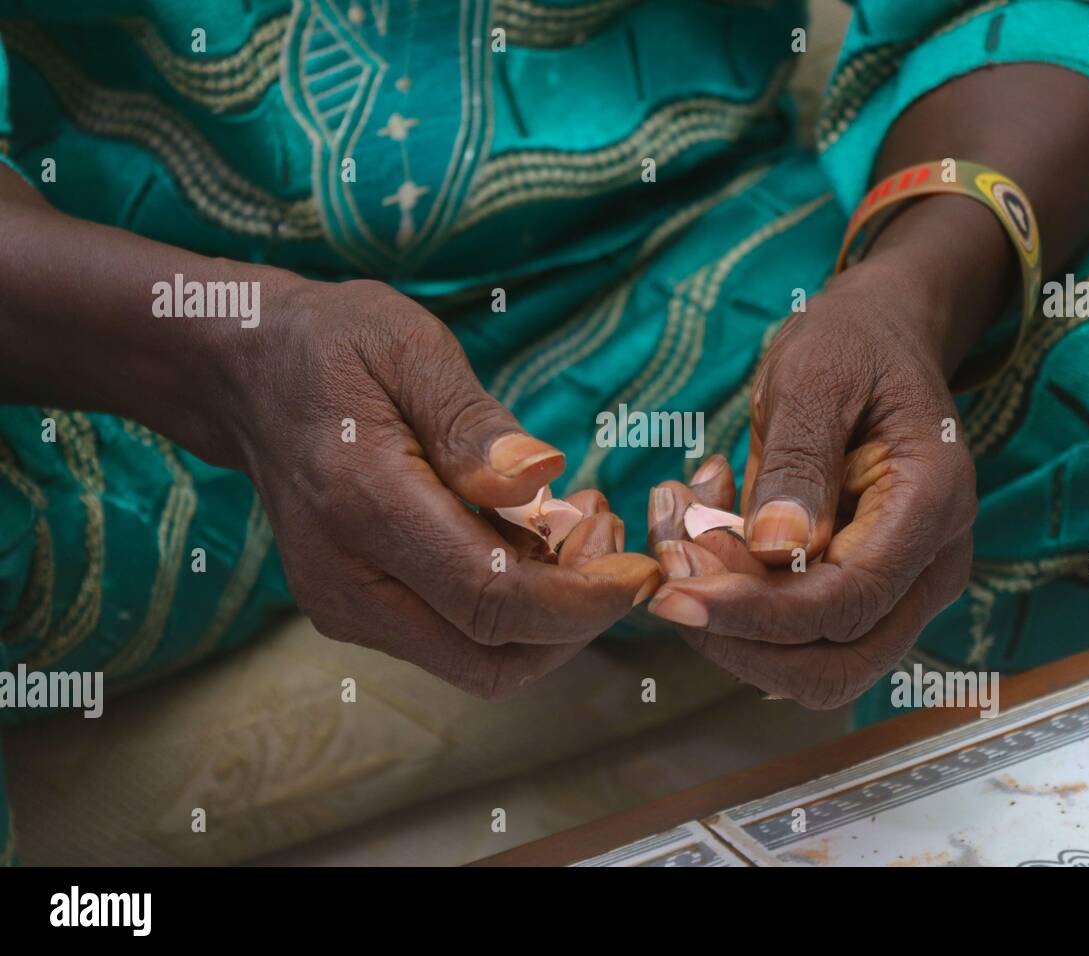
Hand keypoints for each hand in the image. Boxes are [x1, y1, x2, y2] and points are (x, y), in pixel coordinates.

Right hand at [225, 278, 659, 698]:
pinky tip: (533, 545)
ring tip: (581, 540)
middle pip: (489, 659)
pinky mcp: (353, 613)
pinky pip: (451, 642)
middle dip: (575, 623)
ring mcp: (343, 606)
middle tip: (614, 547)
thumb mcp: (409, 347)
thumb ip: (473, 422)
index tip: (640, 569)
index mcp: (362, 505)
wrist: (248, 378)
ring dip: (548, 624)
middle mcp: (344, 578)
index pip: (491, 596)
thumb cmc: (336, 347)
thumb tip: (542, 477)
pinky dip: (512, 615)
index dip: (581, 600)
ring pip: (475, 664)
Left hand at [645, 260, 975, 707]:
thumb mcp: (814, 377)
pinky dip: (732, 600)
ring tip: (681, 525)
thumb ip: (798, 462)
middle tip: (671, 562)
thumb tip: (774, 552)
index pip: (847, 602)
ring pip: (808, 666)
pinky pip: (792, 633)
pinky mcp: (859, 593)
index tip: (677, 592)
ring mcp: (901, 589)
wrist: (881, 338)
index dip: (757, 612)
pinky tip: (705, 524)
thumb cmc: (850, 344)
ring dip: (725, 622)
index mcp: (932, 505)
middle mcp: (931, 565)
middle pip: (834, 665)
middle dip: (735, 634)